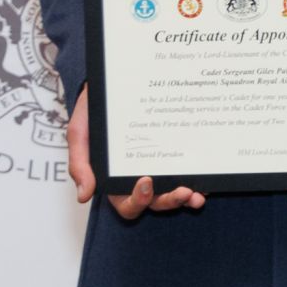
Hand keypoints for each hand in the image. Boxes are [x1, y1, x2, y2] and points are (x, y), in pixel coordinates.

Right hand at [67, 85, 205, 217]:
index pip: (128, 203)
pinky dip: (198, 179)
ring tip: (198, 194)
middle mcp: (140, 177)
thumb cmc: (94, 110)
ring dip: (187, 197)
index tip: (147, 181)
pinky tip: (207, 178)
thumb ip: (80, 164)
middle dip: (170, 201)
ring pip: (174, 191)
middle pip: (156, 202)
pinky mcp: (175, 151)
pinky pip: (188, 171)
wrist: (114, 82)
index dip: (138, 200)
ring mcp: (160, 165)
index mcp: (116, 179)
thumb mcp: (80, 133)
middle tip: (184, 192)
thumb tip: (84, 196)